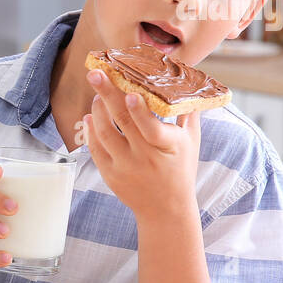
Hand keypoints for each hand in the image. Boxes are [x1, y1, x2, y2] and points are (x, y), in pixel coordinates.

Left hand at [83, 69, 200, 220]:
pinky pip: (96, 148)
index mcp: (167, 147)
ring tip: (97, 93)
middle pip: (122, 122)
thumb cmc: (180, 170)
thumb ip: (188, 113)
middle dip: (107, 95)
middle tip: (95, 73)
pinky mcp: (110, 174)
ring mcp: (124, 166)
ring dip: (97, 110)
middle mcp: (144, 157)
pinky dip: (90, 130)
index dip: (140, 111)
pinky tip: (90, 115)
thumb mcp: (192, 142)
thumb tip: (190, 85)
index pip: (151, 128)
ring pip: (104, 133)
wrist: (165, 209)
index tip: (131, 93)